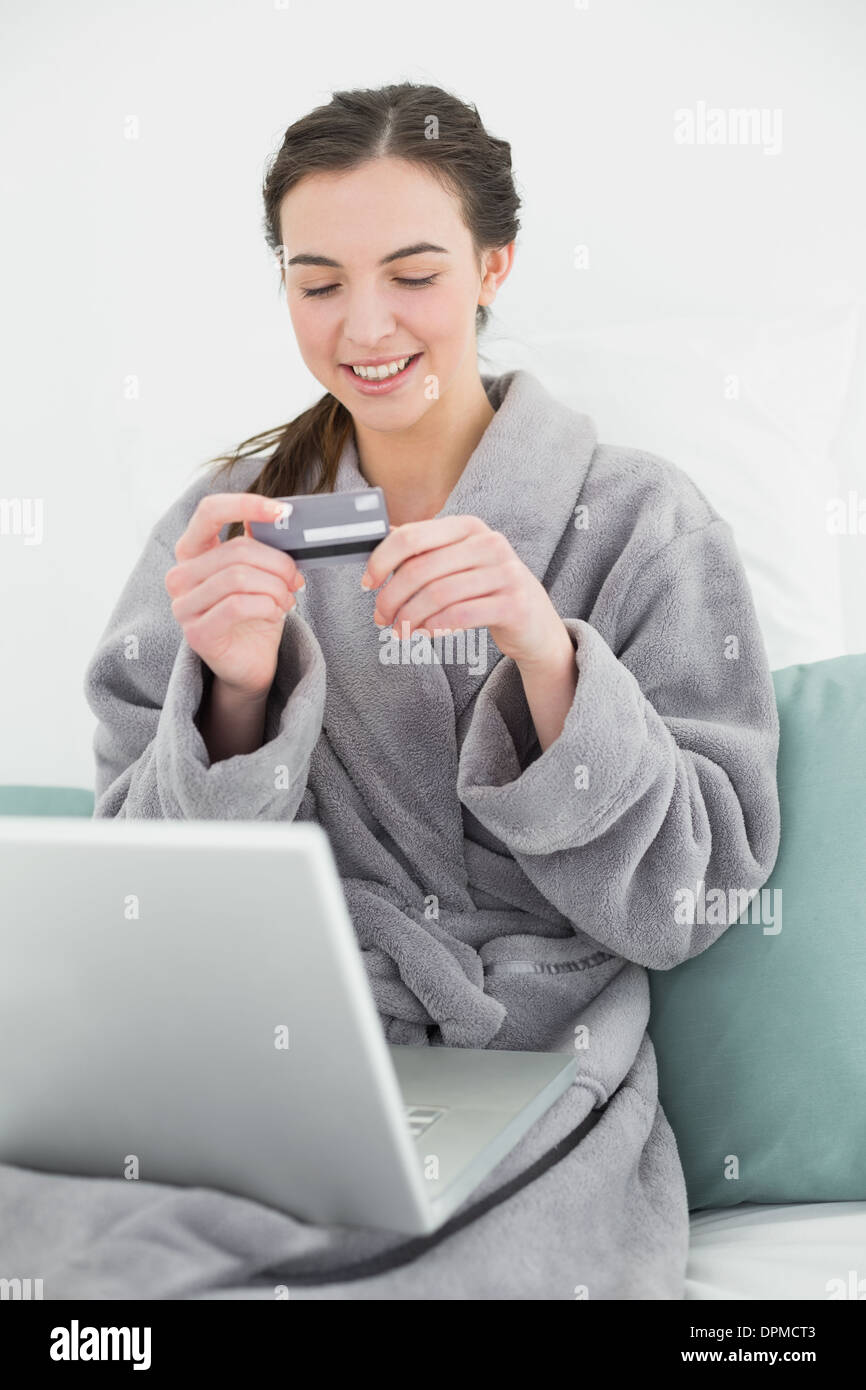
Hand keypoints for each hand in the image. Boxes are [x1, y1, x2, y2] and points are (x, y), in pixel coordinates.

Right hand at [164, 493, 305, 697]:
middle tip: (297, 579)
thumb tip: (275, 516)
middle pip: (237, 550)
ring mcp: (183, 605)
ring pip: (239, 577)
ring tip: (288, 599)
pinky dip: (267, 606)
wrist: (251, 662)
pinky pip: (237, 606)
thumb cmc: (256, 613)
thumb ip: (260, 544)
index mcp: (193, 552)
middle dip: (278, 563)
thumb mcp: (260, 573)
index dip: (246, 504)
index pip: (210, 511)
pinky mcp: (196, 633)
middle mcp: (180, 576)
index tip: (282, 512)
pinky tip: (276, 613)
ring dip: (275, 587)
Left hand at [361, 515, 566, 666]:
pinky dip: (434, 627)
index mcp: (469, 526)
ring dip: (409, 617)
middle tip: (380, 617)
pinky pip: (459, 616)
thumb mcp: (458, 563)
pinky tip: (425, 633)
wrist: (535, 623)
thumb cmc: (487, 590)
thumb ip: (425, 550)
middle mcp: (490, 543)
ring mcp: (506, 573)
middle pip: (420, 569)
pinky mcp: (514, 604)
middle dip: (391, 597)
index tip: (368, 583)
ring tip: (399, 630)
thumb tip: (381, 538)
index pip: (412, 536)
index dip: (381, 560)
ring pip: (437, 595)